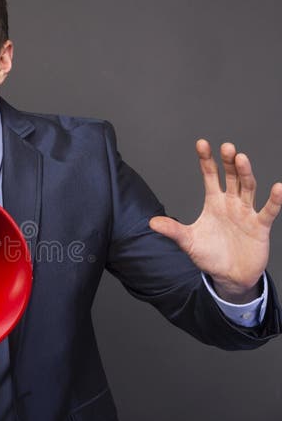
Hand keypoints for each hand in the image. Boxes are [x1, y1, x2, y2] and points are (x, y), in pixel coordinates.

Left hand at [149, 140, 281, 302]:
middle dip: (229, 162)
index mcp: (214, 202)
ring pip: (248, 188)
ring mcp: (247, 212)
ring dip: (245, 173)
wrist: (229, 277)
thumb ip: (173, 230)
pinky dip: (275, 200)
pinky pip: (269, 211)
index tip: (202, 143)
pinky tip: (279, 188)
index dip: (206, 160)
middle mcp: (232, 203)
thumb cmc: (210, 256)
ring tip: (241, 159)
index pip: (210, 175)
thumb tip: (151, 222)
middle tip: (227, 147)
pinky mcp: (260, 226)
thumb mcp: (189, 242)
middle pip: (231, 177)